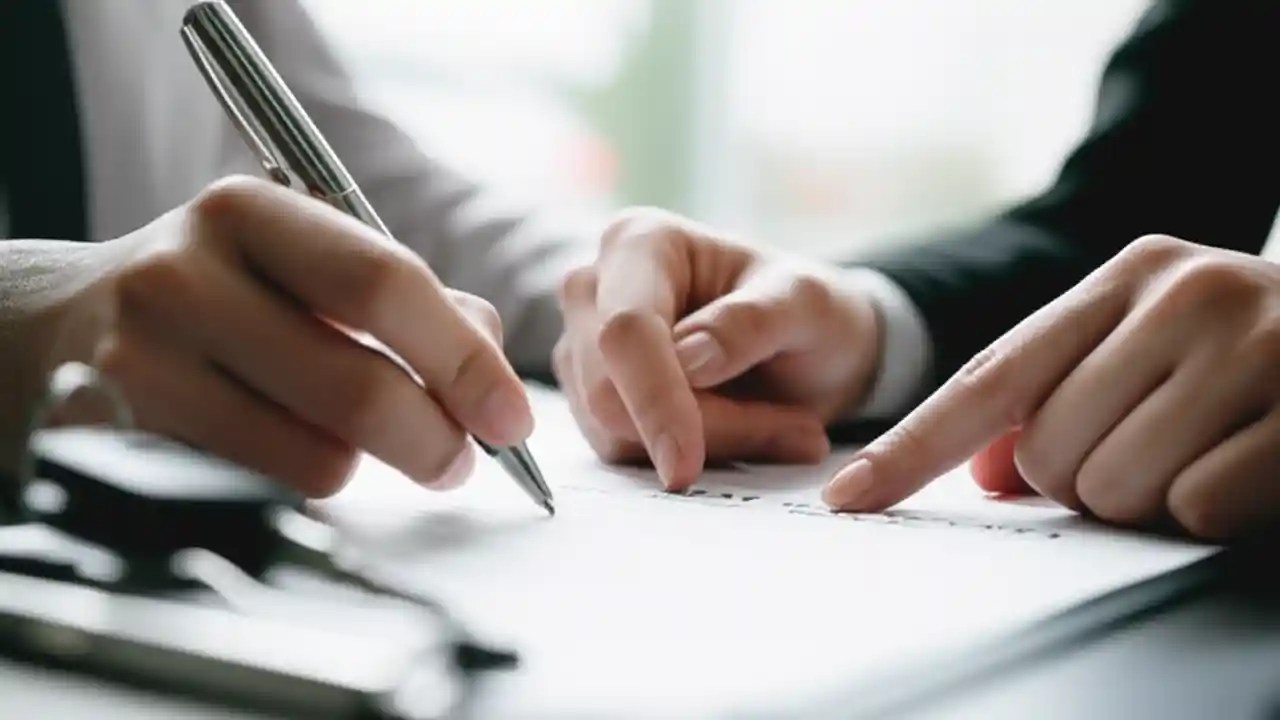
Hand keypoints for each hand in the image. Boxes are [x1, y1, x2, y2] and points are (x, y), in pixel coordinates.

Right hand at [43, 176, 531, 495]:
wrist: (61, 322)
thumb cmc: (215, 290)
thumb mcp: (298, 258)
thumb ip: (403, 296)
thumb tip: (485, 355)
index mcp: (250, 213)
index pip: (385, 285)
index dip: (464, 360)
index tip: (511, 416)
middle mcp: (184, 278)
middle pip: (358, 388)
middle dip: (437, 440)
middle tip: (461, 459)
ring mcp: (140, 366)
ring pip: (317, 458)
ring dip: (368, 467)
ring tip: (363, 443)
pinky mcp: (121, 443)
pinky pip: (264, 491)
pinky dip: (303, 481)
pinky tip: (287, 447)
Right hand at [554, 208, 880, 489]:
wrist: (807, 344)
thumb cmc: (806, 310)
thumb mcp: (807, 304)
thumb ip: (750, 323)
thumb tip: (688, 361)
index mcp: (640, 241)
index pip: (626, 330)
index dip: (653, 399)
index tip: (685, 464)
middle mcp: (594, 288)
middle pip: (608, 391)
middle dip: (699, 429)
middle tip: (794, 431)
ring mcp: (583, 346)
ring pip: (613, 432)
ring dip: (705, 447)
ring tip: (780, 426)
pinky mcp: (589, 398)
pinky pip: (622, 452)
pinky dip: (687, 457)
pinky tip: (744, 434)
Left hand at [824, 235, 1279, 539]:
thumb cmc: (1250, 355)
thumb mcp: (1152, 350)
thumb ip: (1061, 400)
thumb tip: (985, 475)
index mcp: (1128, 277)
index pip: (988, 380)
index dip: (911, 449)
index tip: (847, 500)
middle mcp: (1184, 293)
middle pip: (1047, 453)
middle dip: (1086, 478)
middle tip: (1155, 443)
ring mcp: (1252, 344)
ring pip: (1113, 487)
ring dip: (1149, 496)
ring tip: (1206, 449)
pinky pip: (1197, 506)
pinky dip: (1213, 507)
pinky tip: (1249, 462)